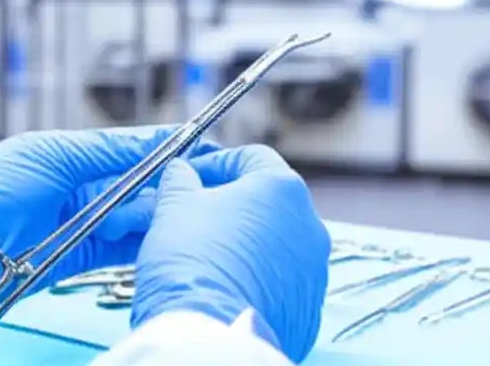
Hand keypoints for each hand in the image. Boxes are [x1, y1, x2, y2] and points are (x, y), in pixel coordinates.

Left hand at [0, 126, 217, 308]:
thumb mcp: (49, 157)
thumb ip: (104, 151)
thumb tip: (153, 141)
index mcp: (66, 154)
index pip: (126, 147)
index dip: (163, 148)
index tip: (199, 146)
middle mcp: (76, 186)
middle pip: (135, 183)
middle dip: (164, 185)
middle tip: (197, 187)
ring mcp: (77, 222)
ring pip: (131, 215)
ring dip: (153, 214)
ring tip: (179, 213)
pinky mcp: (76, 257)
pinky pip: (118, 248)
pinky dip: (139, 242)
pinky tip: (159, 237)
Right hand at [131, 146, 330, 362]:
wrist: (209, 332)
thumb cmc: (192, 259)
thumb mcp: (174, 204)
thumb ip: (180, 179)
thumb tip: (181, 174)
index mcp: (283, 189)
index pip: (251, 158)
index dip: (215, 164)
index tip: (189, 177)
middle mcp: (310, 225)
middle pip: (268, 203)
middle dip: (232, 207)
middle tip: (195, 218)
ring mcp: (314, 270)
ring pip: (276, 245)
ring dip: (246, 245)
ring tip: (208, 259)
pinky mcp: (309, 308)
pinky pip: (281, 284)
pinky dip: (257, 281)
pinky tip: (226, 289)